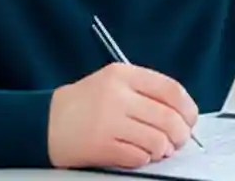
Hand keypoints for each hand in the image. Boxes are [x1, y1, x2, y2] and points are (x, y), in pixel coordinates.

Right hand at [47, 63, 198, 169]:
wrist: (44, 122)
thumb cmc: (86, 104)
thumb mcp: (115, 83)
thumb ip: (147, 92)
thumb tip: (183, 115)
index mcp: (124, 75)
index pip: (171, 90)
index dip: (188, 108)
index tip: (191, 119)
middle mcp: (117, 96)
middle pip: (168, 118)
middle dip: (181, 134)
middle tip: (179, 140)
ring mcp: (108, 121)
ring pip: (157, 140)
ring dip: (163, 149)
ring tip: (159, 149)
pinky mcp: (100, 145)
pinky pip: (138, 156)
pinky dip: (144, 159)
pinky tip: (139, 155)